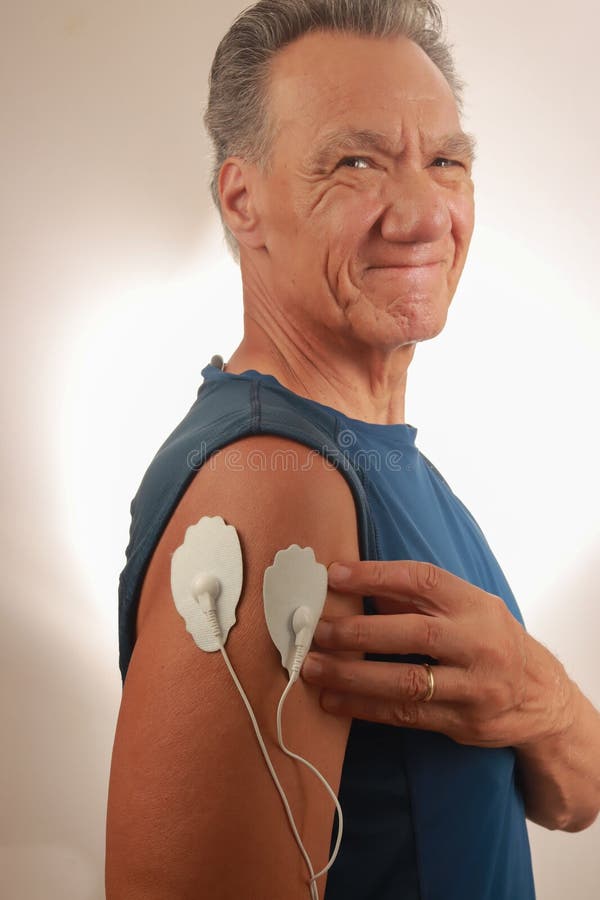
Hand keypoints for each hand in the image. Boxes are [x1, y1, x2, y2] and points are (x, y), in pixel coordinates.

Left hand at [301, 560, 572, 748]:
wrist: (542, 698)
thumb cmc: (491, 642)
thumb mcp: (468, 609)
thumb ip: (417, 599)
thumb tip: (353, 585)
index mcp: (476, 605)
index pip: (423, 580)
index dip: (376, 575)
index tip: (335, 575)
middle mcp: (479, 643)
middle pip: (414, 634)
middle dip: (359, 632)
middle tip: (318, 631)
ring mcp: (475, 687)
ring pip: (407, 682)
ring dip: (353, 676)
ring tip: (313, 669)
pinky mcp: (465, 723)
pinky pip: (408, 716)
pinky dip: (366, 708)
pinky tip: (334, 701)